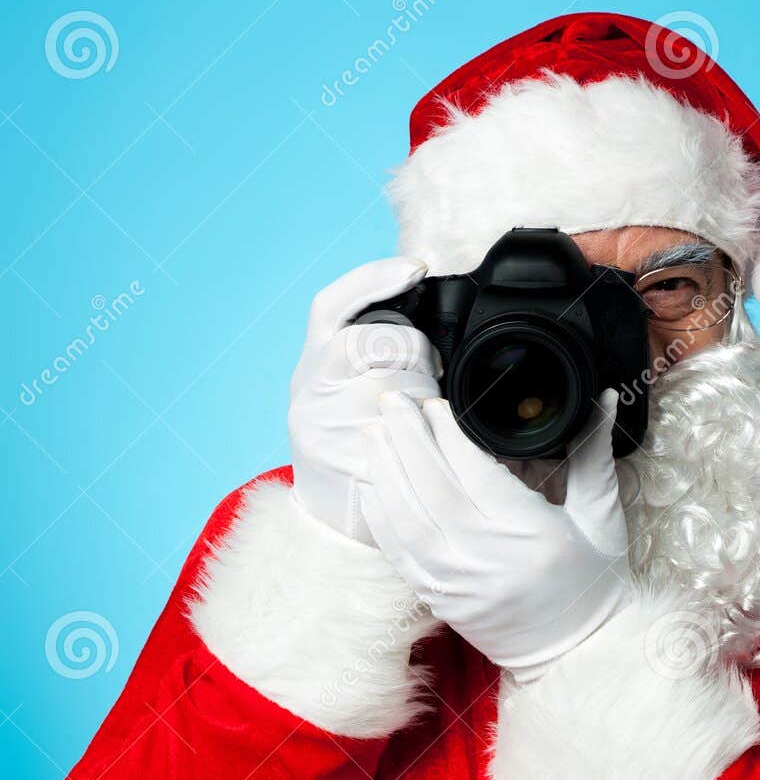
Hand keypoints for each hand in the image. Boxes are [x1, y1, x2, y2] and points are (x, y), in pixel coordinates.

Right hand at [288, 257, 439, 540]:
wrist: (326, 513)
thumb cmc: (346, 440)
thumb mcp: (342, 388)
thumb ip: (367, 351)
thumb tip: (416, 299)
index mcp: (311, 365)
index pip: (333, 307)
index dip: (373, 279)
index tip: (416, 265)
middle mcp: (310, 392)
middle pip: (376, 344)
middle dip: (416, 353)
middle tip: (429, 374)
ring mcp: (324, 430)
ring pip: (394, 388)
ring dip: (425, 397)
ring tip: (423, 415)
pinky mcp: (347, 467)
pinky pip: (400, 437)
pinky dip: (424, 436)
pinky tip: (427, 442)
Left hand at [356, 391, 630, 676]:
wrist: (576, 652)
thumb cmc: (592, 584)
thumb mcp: (601, 517)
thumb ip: (592, 454)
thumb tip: (605, 396)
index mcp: (529, 531)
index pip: (475, 471)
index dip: (448, 433)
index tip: (435, 404)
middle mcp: (486, 556)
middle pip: (433, 486)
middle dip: (407, 438)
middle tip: (391, 400)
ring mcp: (456, 581)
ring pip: (408, 516)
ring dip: (386, 471)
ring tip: (374, 432)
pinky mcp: (439, 598)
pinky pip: (398, 553)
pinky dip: (381, 518)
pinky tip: (372, 487)